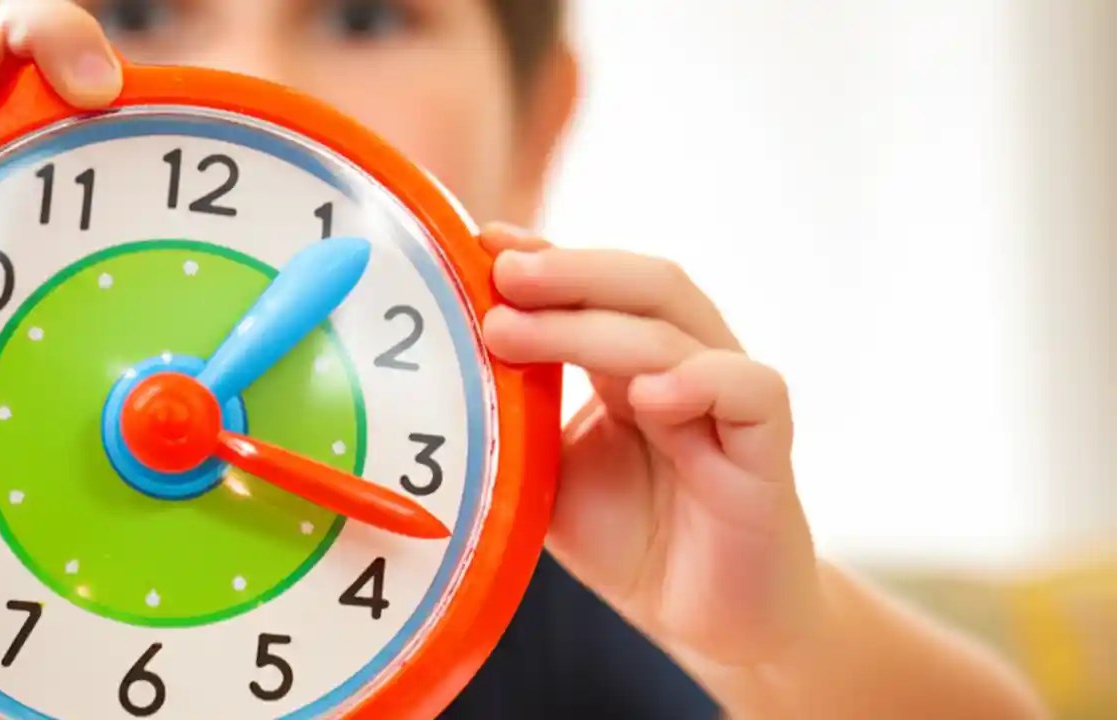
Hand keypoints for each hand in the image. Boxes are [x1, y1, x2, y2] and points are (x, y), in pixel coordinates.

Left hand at [480, 224, 819, 667]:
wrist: (707, 624)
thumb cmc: (631, 542)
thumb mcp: (549, 475)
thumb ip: (518, 421)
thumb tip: (449, 368)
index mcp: (634, 363)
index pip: (599, 288)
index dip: (547, 258)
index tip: (482, 241)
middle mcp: (686, 365)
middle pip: (645, 285)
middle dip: (569, 272)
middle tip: (501, 273)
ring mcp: (730, 402)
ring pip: (678, 329)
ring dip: (594, 324)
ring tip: (516, 331)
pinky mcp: (767, 451)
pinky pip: (751, 391)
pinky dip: (700, 381)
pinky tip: (646, 394)